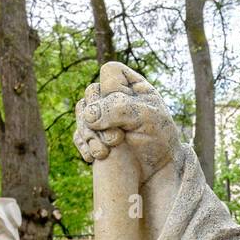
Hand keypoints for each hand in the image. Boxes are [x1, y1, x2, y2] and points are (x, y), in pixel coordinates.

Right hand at [74, 62, 181, 183]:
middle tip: (116, 139)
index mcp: (131, 85)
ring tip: (103, 153)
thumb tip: (87, 114)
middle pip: (91, 93)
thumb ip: (117, 109)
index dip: (112, 89)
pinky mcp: (96, 136)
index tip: (125, 111)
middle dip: (99, 117)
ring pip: (82, 114)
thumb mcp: (145, 117)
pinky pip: (79, 135)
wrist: (159, 167)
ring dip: (89, 134)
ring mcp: (103, 116)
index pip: (110, 72)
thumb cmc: (159, 137)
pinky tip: (92, 157)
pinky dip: (84, 146)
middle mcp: (114, 98)